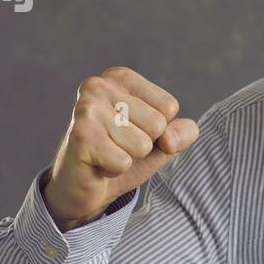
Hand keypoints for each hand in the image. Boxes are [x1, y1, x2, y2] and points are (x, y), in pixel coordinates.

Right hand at [43, 66, 199, 229]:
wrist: (86, 186)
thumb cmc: (125, 154)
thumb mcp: (164, 140)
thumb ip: (183, 132)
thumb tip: (169, 140)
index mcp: (121, 77)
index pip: (169, 107)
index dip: (158, 130)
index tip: (132, 131)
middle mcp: (100, 85)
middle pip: (157, 124)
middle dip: (143, 145)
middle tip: (117, 145)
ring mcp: (87, 108)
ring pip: (141, 145)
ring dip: (128, 158)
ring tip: (107, 153)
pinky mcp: (81, 136)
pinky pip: (123, 162)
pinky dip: (114, 170)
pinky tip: (97, 163)